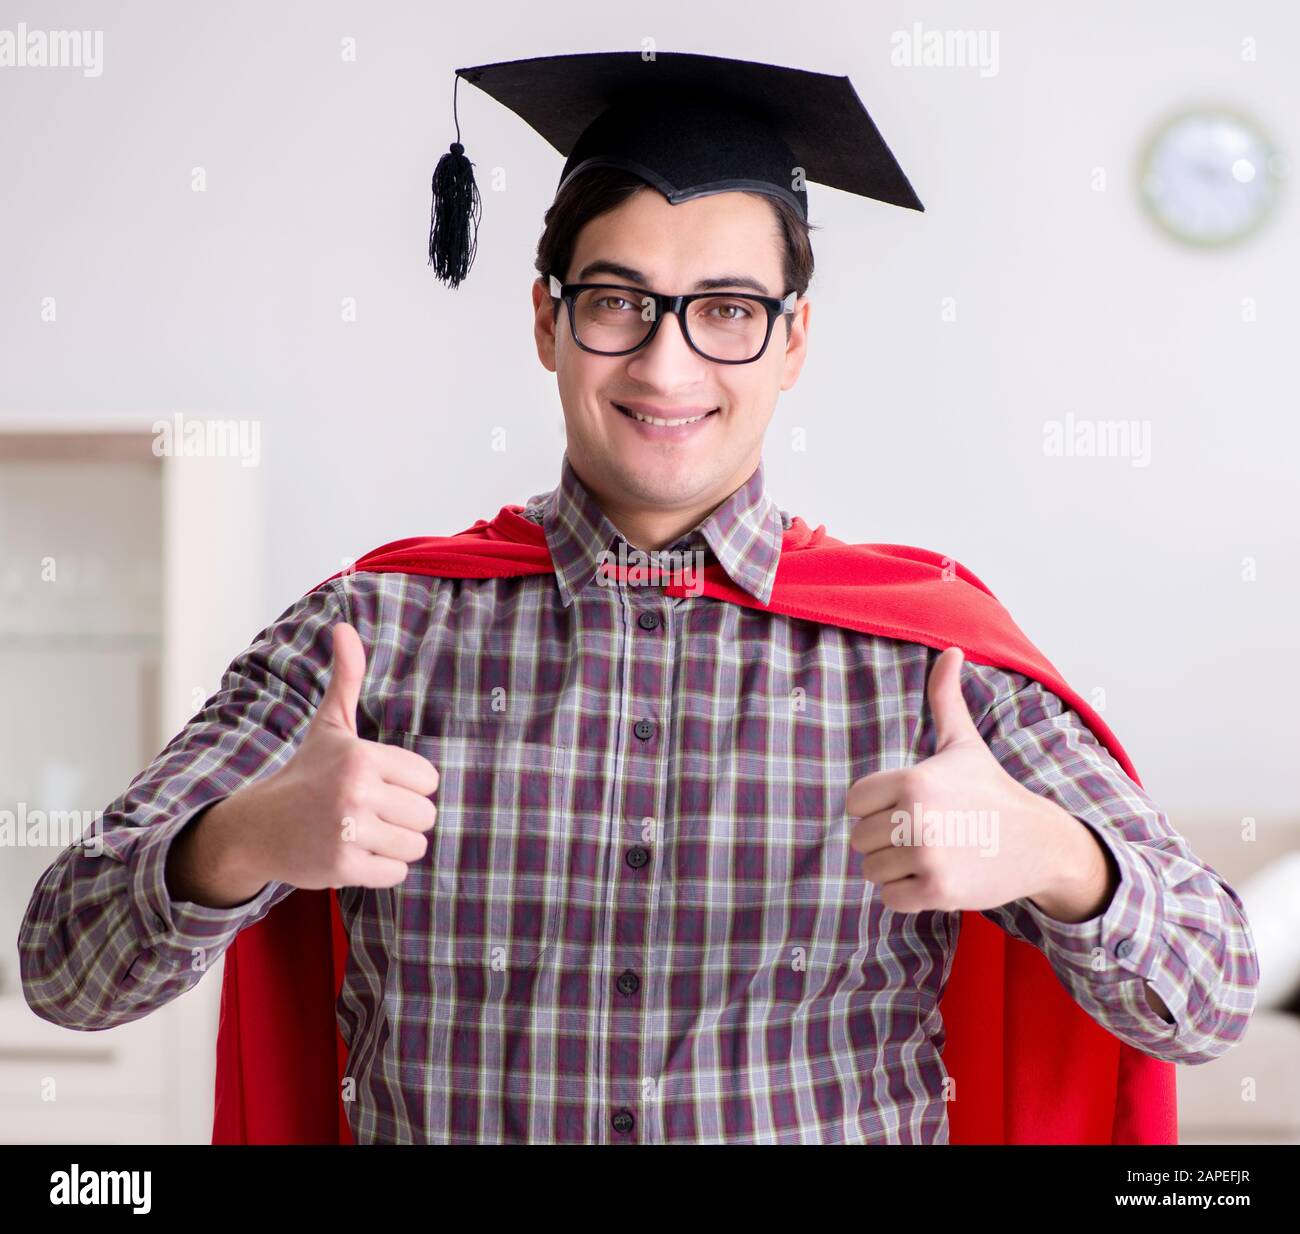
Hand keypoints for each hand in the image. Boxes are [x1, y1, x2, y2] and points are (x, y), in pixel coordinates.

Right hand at [223, 622, 440, 891]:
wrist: (257, 827)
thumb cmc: (305, 774)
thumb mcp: (329, 726)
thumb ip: (347, 678)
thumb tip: (344, 626)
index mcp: (362, 756)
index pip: (429, 779)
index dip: (409, 786)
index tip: (378, 785)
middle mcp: (356, 792)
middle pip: (426, 815)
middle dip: (403, 818)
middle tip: (369, 813)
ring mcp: (349, 832)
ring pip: (416, 845)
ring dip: (395, 845)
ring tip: (364, 833)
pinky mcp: (343, 867)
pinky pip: (396, 873)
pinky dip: (382, 869)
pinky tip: (355, 854)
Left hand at [846, 646, 1105, 915]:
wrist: (1040, 842)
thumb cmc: (991, 790)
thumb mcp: (963, 743)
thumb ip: (944, 697)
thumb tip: (951, 650)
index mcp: (912, 779)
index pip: (855, 802)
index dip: (876, 807)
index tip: (907, 806)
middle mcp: (915, 816)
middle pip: (860, 839)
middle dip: (886, 840)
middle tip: (926, 833)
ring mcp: (926, 856)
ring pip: (871, 870)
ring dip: (895, 868)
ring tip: (932, 854)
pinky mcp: (937, 891)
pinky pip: (890, 899)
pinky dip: (907, 894)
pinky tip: (936, 877)